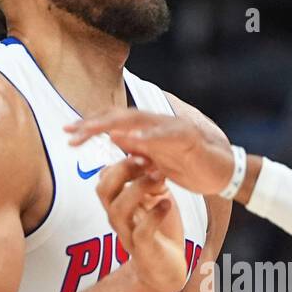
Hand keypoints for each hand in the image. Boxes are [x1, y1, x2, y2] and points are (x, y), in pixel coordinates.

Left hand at [68, 110, 234, 195]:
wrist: (224, 174)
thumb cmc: (190, 167)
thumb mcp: (157, 162)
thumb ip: (137, 151)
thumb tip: (114, 142)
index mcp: (148, 130)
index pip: (114, 123)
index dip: (90, 127)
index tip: (68, 135)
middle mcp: (157, 123)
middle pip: (120, 117)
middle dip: (93, 124)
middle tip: (70, 133)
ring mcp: (173, 127)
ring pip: (138, 120)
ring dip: (113, 124)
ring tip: (92, 131)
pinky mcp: (188, 137)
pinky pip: (165, 134)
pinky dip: (148, 134)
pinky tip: (131, 138)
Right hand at [96, 155, 187, 291]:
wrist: (166, 270)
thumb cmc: (158, 231)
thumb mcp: (153, 200)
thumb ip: (147, 181)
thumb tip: (147, 154)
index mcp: (118, 204)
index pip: (104, 177)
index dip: (120, 160)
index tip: (144, 151)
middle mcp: (118, 218)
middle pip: (104, 189)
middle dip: (123, 171)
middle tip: (146, 160)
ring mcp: (128, 235)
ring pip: (119, 209)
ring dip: (139, 189)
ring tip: (160, 180)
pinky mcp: (143, 250)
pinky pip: (142, 232)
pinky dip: (155, 215)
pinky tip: (167, 203)